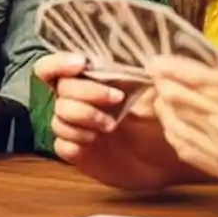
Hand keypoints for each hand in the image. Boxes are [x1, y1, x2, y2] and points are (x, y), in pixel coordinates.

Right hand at [35, 53, 182, 190]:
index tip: (81, 64)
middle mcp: (75, 103)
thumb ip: (136, 74)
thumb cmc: (159, 119)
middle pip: (60, 91)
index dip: (58, 64)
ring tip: (111, 126)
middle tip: (118, 99)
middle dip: (88, 93)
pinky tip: (94, 143)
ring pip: (58, 119)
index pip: (52, 68)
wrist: (166, 158)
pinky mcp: (77, 154)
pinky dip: (75, 143)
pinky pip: (62, 145)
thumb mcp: (152, 92)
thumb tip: (139, 59)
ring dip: (84, 119)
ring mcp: (74, 129)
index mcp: (86, 82)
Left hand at [148, 55, 217, 185]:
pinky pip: (184, 148)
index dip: (167, 67)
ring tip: (163, 98)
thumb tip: (182, 58)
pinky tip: (174, 122)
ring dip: (164, 109)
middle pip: (177, 100)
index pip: (191, 77)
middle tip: (156, 78)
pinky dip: (174, 132)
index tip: (154, 62)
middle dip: (162, 86)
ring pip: (175, 124)